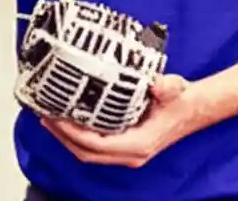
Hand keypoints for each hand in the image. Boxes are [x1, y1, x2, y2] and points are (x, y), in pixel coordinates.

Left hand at [40, 74, 204, 167]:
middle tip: (45, 116)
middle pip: (86, 153)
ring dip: (66, 137)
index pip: (96, 145)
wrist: (193, 108)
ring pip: (88, 152)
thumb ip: (166, 86)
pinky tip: (68, 120)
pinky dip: (77, 136)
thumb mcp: (174, 89)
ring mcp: (126, 152)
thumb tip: (155, 84)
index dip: (72, 133)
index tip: (56, 117)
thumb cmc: (181, 101)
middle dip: (62, 136)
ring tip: (49, 118)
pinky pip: (94, 147)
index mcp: (139, 143)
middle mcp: (131, 153)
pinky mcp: (123, 146)